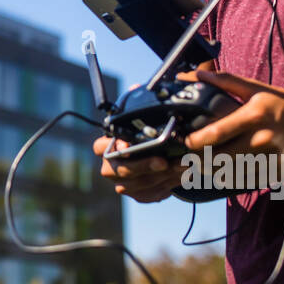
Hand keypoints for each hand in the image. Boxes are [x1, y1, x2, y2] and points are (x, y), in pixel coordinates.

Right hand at [92, 69, 206, 203]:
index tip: (127, 146)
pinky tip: (181, 176)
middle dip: (144, 166)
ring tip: (183, 166)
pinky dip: (167, 186)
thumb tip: (135, 88)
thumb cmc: (142, 134)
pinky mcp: (137, 195)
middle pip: (122, 171)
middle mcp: (109, 167)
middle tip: (164, 161)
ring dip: (162, 176)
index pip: (100, 147)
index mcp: (104, 146)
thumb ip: (136, 104)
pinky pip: (151, 194)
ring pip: (139, 184)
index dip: (115, 147)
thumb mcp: (138, 118)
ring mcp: (122, 184)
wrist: (151, 157)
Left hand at [181, 70, 283, 175]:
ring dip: (211, 171)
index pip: (215, 134)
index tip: (185, 141)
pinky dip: (229, 179)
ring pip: (227, 175)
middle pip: (217, 159)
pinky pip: (243, 182)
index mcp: (253, 116)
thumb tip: (197, 73)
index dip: (194, 141)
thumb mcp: (257, 89)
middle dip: (197, 160)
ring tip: (202, 164)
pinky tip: (223, 171)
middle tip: (188, 157)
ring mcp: (268, 160)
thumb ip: (226, 81)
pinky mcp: (274, 174)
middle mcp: (260, 140)